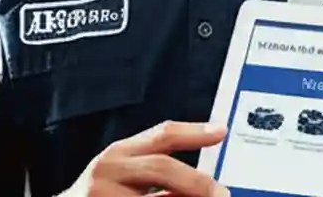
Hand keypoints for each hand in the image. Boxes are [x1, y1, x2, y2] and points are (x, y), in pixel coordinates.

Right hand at [60, 121, 229, 196]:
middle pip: (161, 167)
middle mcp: (108, 170)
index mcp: (119, 153)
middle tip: (222, 193)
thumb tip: (204, 186)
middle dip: (197, 181)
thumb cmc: (100, 196)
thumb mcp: (126, 178)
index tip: (221, 131)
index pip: (161, 135)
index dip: (194, 132)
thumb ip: (161, 177)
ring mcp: (102, 196)